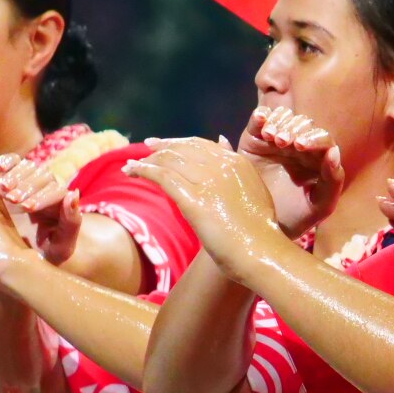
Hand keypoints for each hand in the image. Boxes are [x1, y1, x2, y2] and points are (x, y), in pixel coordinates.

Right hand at [0, 153, 81, 265]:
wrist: (19, 257)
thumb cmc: (44, 254)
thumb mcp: (61, 247)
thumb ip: (71, 223)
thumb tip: (73, 194)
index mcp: (62, 204)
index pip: (57, 192)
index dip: (43, 198)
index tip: (27, 208)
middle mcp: (48, 189)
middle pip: (42, 177)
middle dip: (27, 187)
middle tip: (12, 199)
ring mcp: (30, 182)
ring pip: (28, 168)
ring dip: (15, 176)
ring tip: (2, 189)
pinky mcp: (13, 178)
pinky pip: (13, 162)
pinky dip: (7, 161)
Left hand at [123, 137, 280, 270]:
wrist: (261, 252)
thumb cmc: (260, 229)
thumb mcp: (253, 189)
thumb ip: (236, 168)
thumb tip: (222, 141)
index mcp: (237, 163)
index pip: (201, 144)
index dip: (179, 143)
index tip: (163, 144)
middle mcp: (222, 166)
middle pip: (183, 148)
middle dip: (161, 147)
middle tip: (145, 148)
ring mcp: (208, 182)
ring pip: (170, 160)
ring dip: (147, 160)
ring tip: (132, 165)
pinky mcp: (194, 200)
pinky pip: (163, 177)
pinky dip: (144, 170)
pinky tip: (132, 171)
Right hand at [238, 107, 344, 237]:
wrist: (258, 227)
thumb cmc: (293, 219)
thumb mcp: (319, 206)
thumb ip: (333, 181)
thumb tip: (334, 151)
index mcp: (317, 160)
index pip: (322, 139)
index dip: (313, 138)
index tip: (300, 146)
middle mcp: (298, 147)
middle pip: (303, 124)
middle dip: (294, 130)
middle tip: (283, 143)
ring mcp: (276, 141)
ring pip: (284, 117)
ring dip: (280, 123)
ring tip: (272, 138)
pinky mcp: (254, 138)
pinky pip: (260, 118)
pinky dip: (262, 116)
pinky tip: (261, 124)